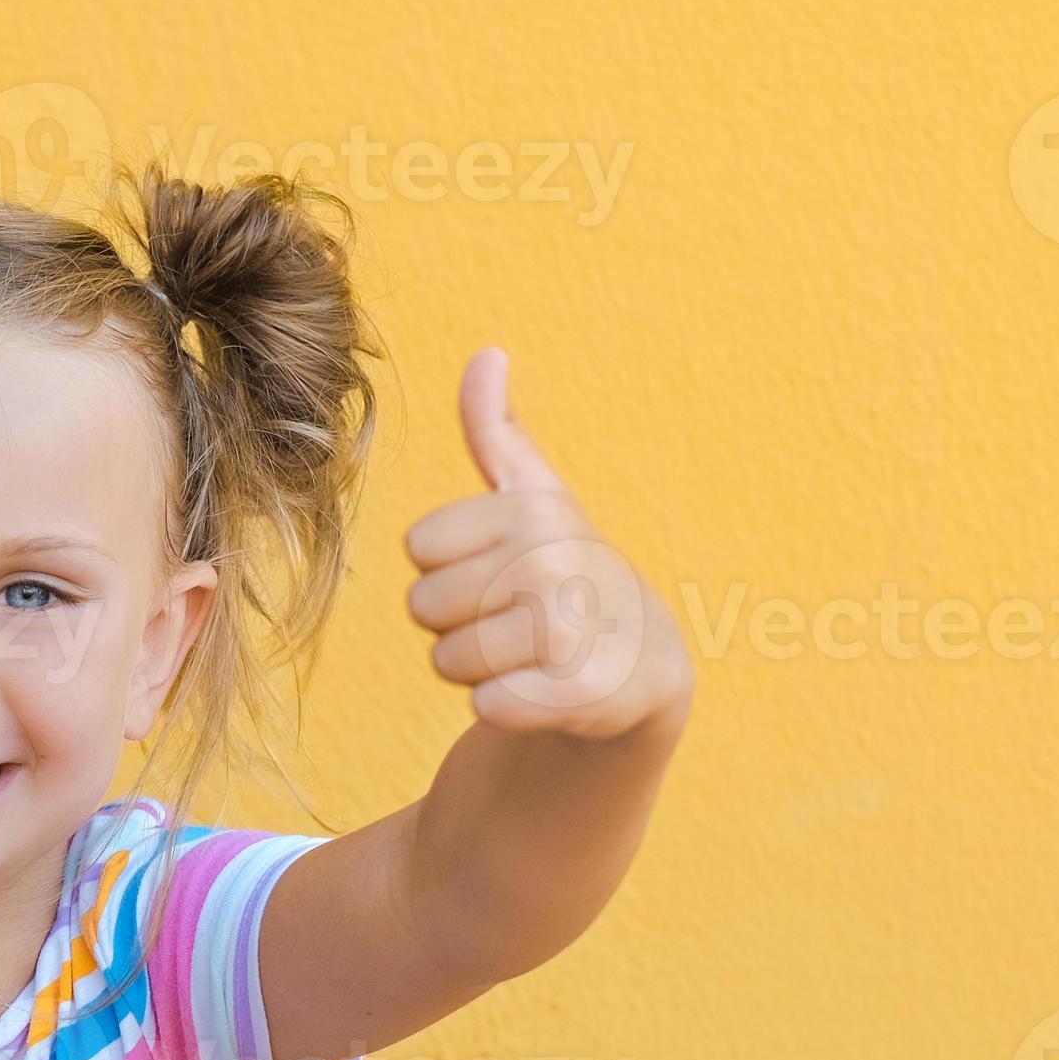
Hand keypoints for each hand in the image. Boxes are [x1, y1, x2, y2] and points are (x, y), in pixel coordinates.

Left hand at [402, 347, 691, 741]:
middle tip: (510, 619)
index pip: (419, 547)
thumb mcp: (534, 496)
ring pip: (448, 660)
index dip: (447, 567)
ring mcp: (570, 628)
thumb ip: (496, 431)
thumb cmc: (564, 572)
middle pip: (424, 606)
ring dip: (475, 668)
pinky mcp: (578, 695)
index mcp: (534, 509)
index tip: (495, 568)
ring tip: (525, 654)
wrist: (639, 663)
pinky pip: (487, 706)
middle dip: (455, 623)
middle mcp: (554, 559)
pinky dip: (504, 707)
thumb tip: (486, 353)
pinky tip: (542, 690)